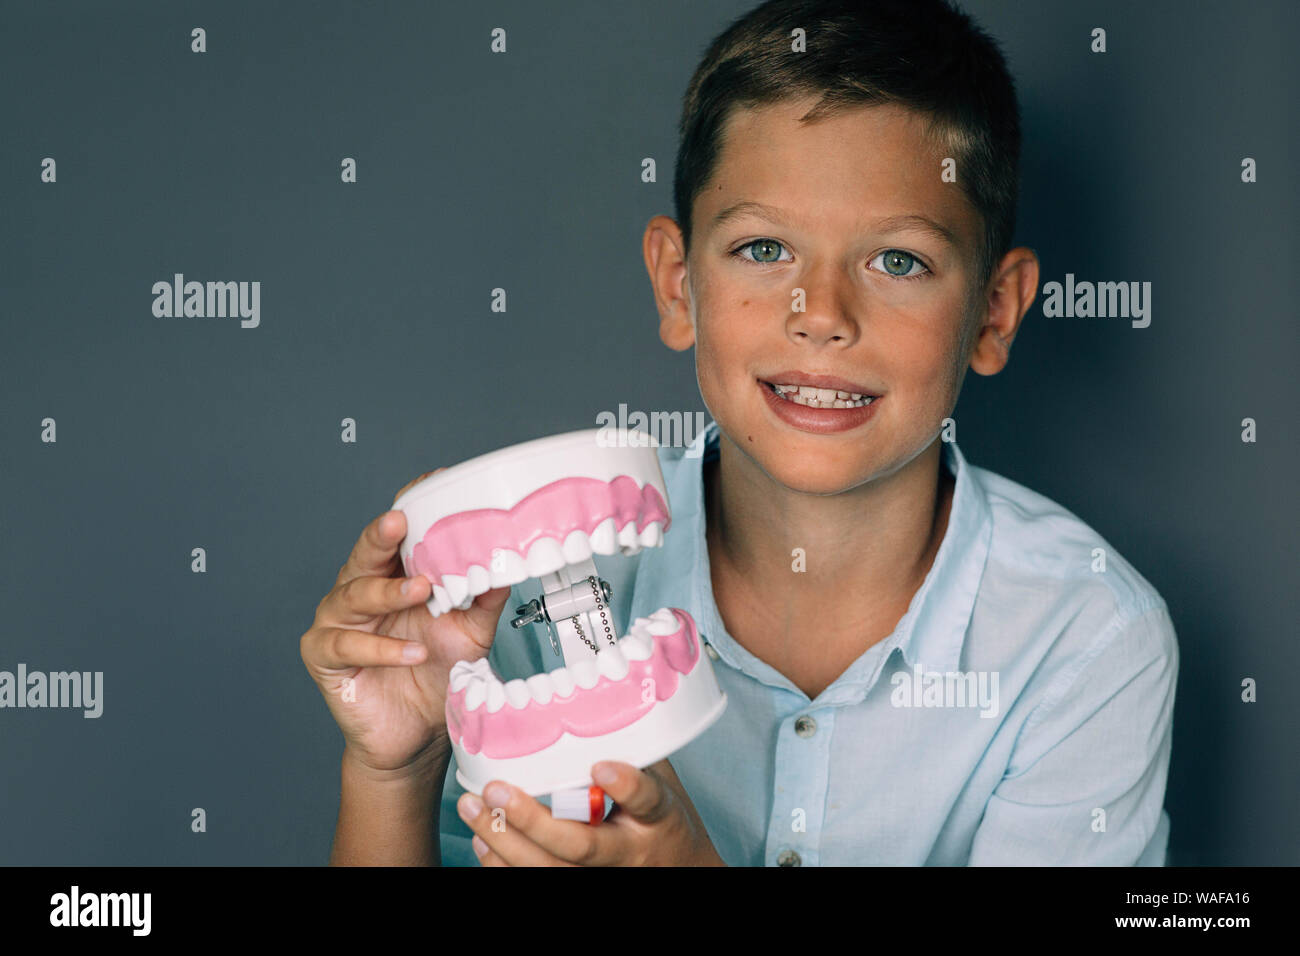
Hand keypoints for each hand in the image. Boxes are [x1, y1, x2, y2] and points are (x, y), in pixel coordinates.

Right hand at [300, 468, 512, 774]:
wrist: (416, 735)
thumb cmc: (437, 672)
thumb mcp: (470, 631)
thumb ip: (484, 598)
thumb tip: (507, 565)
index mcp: (393, 574)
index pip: (395, 534)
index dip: (408, 509)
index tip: (428, 486)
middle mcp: (360, 589)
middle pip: (366, 553)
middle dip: (383, 536)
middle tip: (399, 522)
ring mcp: (337, 620)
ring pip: (354, 594)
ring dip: (388, 592)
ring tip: (420, 592)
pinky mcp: (324, 655)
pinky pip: (347, 644)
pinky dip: (380, 647)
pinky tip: (411, 652)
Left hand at [456, 759, 725, 865]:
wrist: (674, 869)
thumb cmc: (658, 819)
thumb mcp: (661, 780)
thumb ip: (631, 750)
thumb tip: (595, 696)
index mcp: (656, 817)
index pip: (646, 800)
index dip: (625, 785)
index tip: (600, 765)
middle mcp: (627, 851)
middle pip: (581, 845)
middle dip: (534, 820)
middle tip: (498, 790)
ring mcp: (600, 874)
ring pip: (550, 869)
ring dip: (505, 841)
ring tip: (472, 807)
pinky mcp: (577, 882)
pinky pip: (536, 881)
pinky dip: (504, 863)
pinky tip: (483, 838)